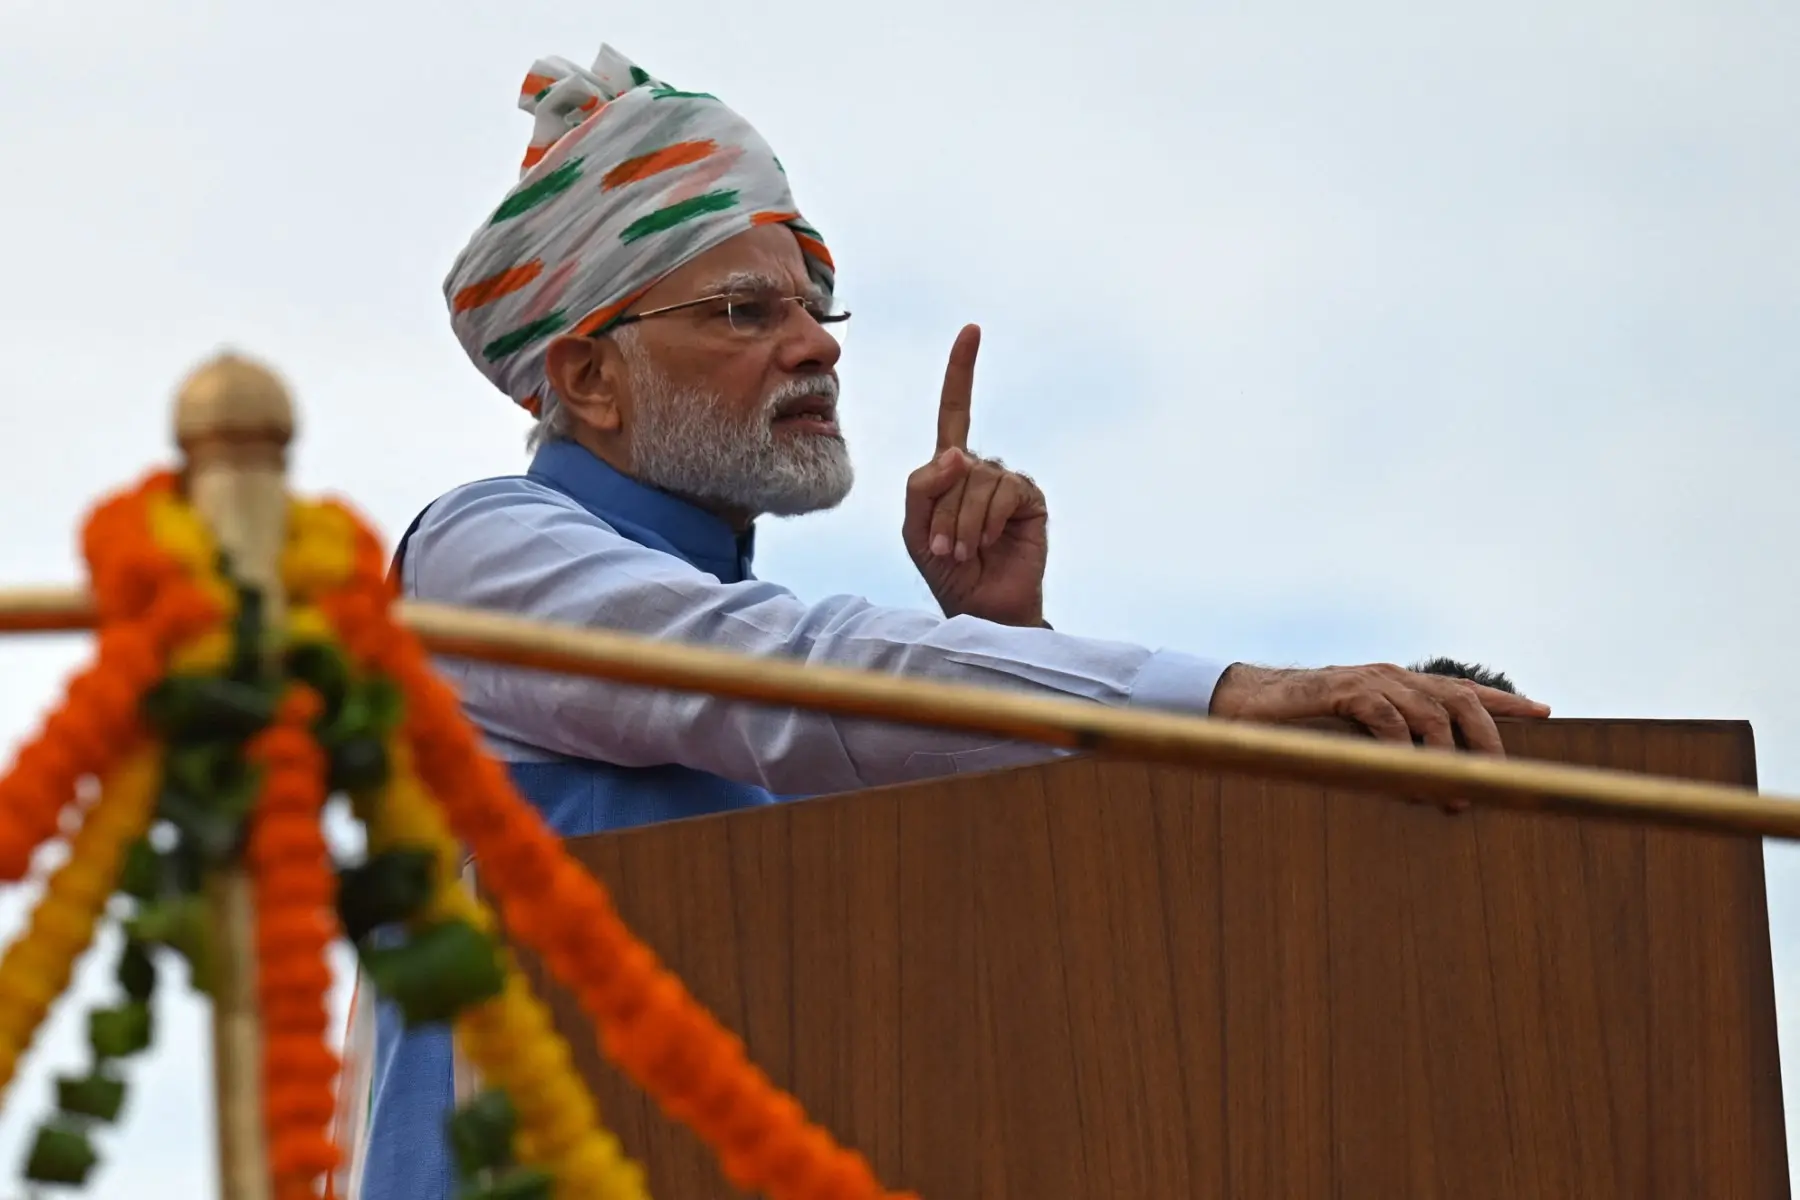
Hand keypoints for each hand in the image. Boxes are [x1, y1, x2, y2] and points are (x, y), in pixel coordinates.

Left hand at [902, 325, 1049, 626]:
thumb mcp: (915, 528)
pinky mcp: (1030, 498)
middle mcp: (982, 467)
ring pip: (975, 480)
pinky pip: (1001, 492)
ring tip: (965, 553)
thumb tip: (961, 453)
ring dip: (961, 524)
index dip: (961, 371)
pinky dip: (987, 522)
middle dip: (942, 514)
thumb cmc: (946, 570)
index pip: (955, 410)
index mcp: (951, 468)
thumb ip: (922, 486)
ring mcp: (1008, 481)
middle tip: (944, 550)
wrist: (980, 608)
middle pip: (953, 466)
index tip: (972, 330)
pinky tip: (990, 544)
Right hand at [1208, 662, 1552, 809]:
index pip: (1463, 689)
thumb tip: (1430, 784)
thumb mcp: (1355, 734)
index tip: (1544, 712)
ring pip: (1431, 710)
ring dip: (1447, 757)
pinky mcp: (1343, 690)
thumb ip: (1390, 747)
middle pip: (1460, 698)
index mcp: (1399, 684)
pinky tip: (1403, 771)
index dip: (1505, 701)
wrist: (1246, 703)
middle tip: (1495, 780)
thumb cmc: (1301, 725)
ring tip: (1451, 794)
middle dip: (1488, 739)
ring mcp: (1369, 679)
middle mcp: (1392, 676)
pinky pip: (1387, 716)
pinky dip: (1403, 745)